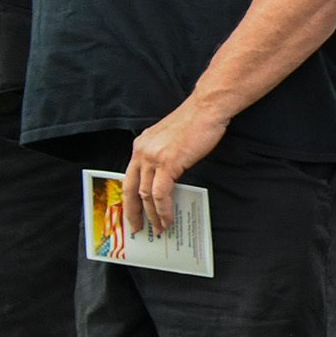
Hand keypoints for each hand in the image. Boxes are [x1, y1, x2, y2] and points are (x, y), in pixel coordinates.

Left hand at [122, 98, 229, 232]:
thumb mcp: (169, 138)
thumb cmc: (195, 121)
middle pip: (131, 189)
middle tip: (138, 227)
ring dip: (152, 215)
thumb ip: (162, 154)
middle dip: (133, 212)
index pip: (129, 177)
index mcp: (140, 146)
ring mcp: (153, 158)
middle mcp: (141, 152)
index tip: (134, 211)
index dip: (129, 198)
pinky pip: (161, 194)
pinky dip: (163, 209)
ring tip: (159, 227)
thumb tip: (165, 175)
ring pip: (145, 194)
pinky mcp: (167, 163)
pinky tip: (168, 217)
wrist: (206, 109)